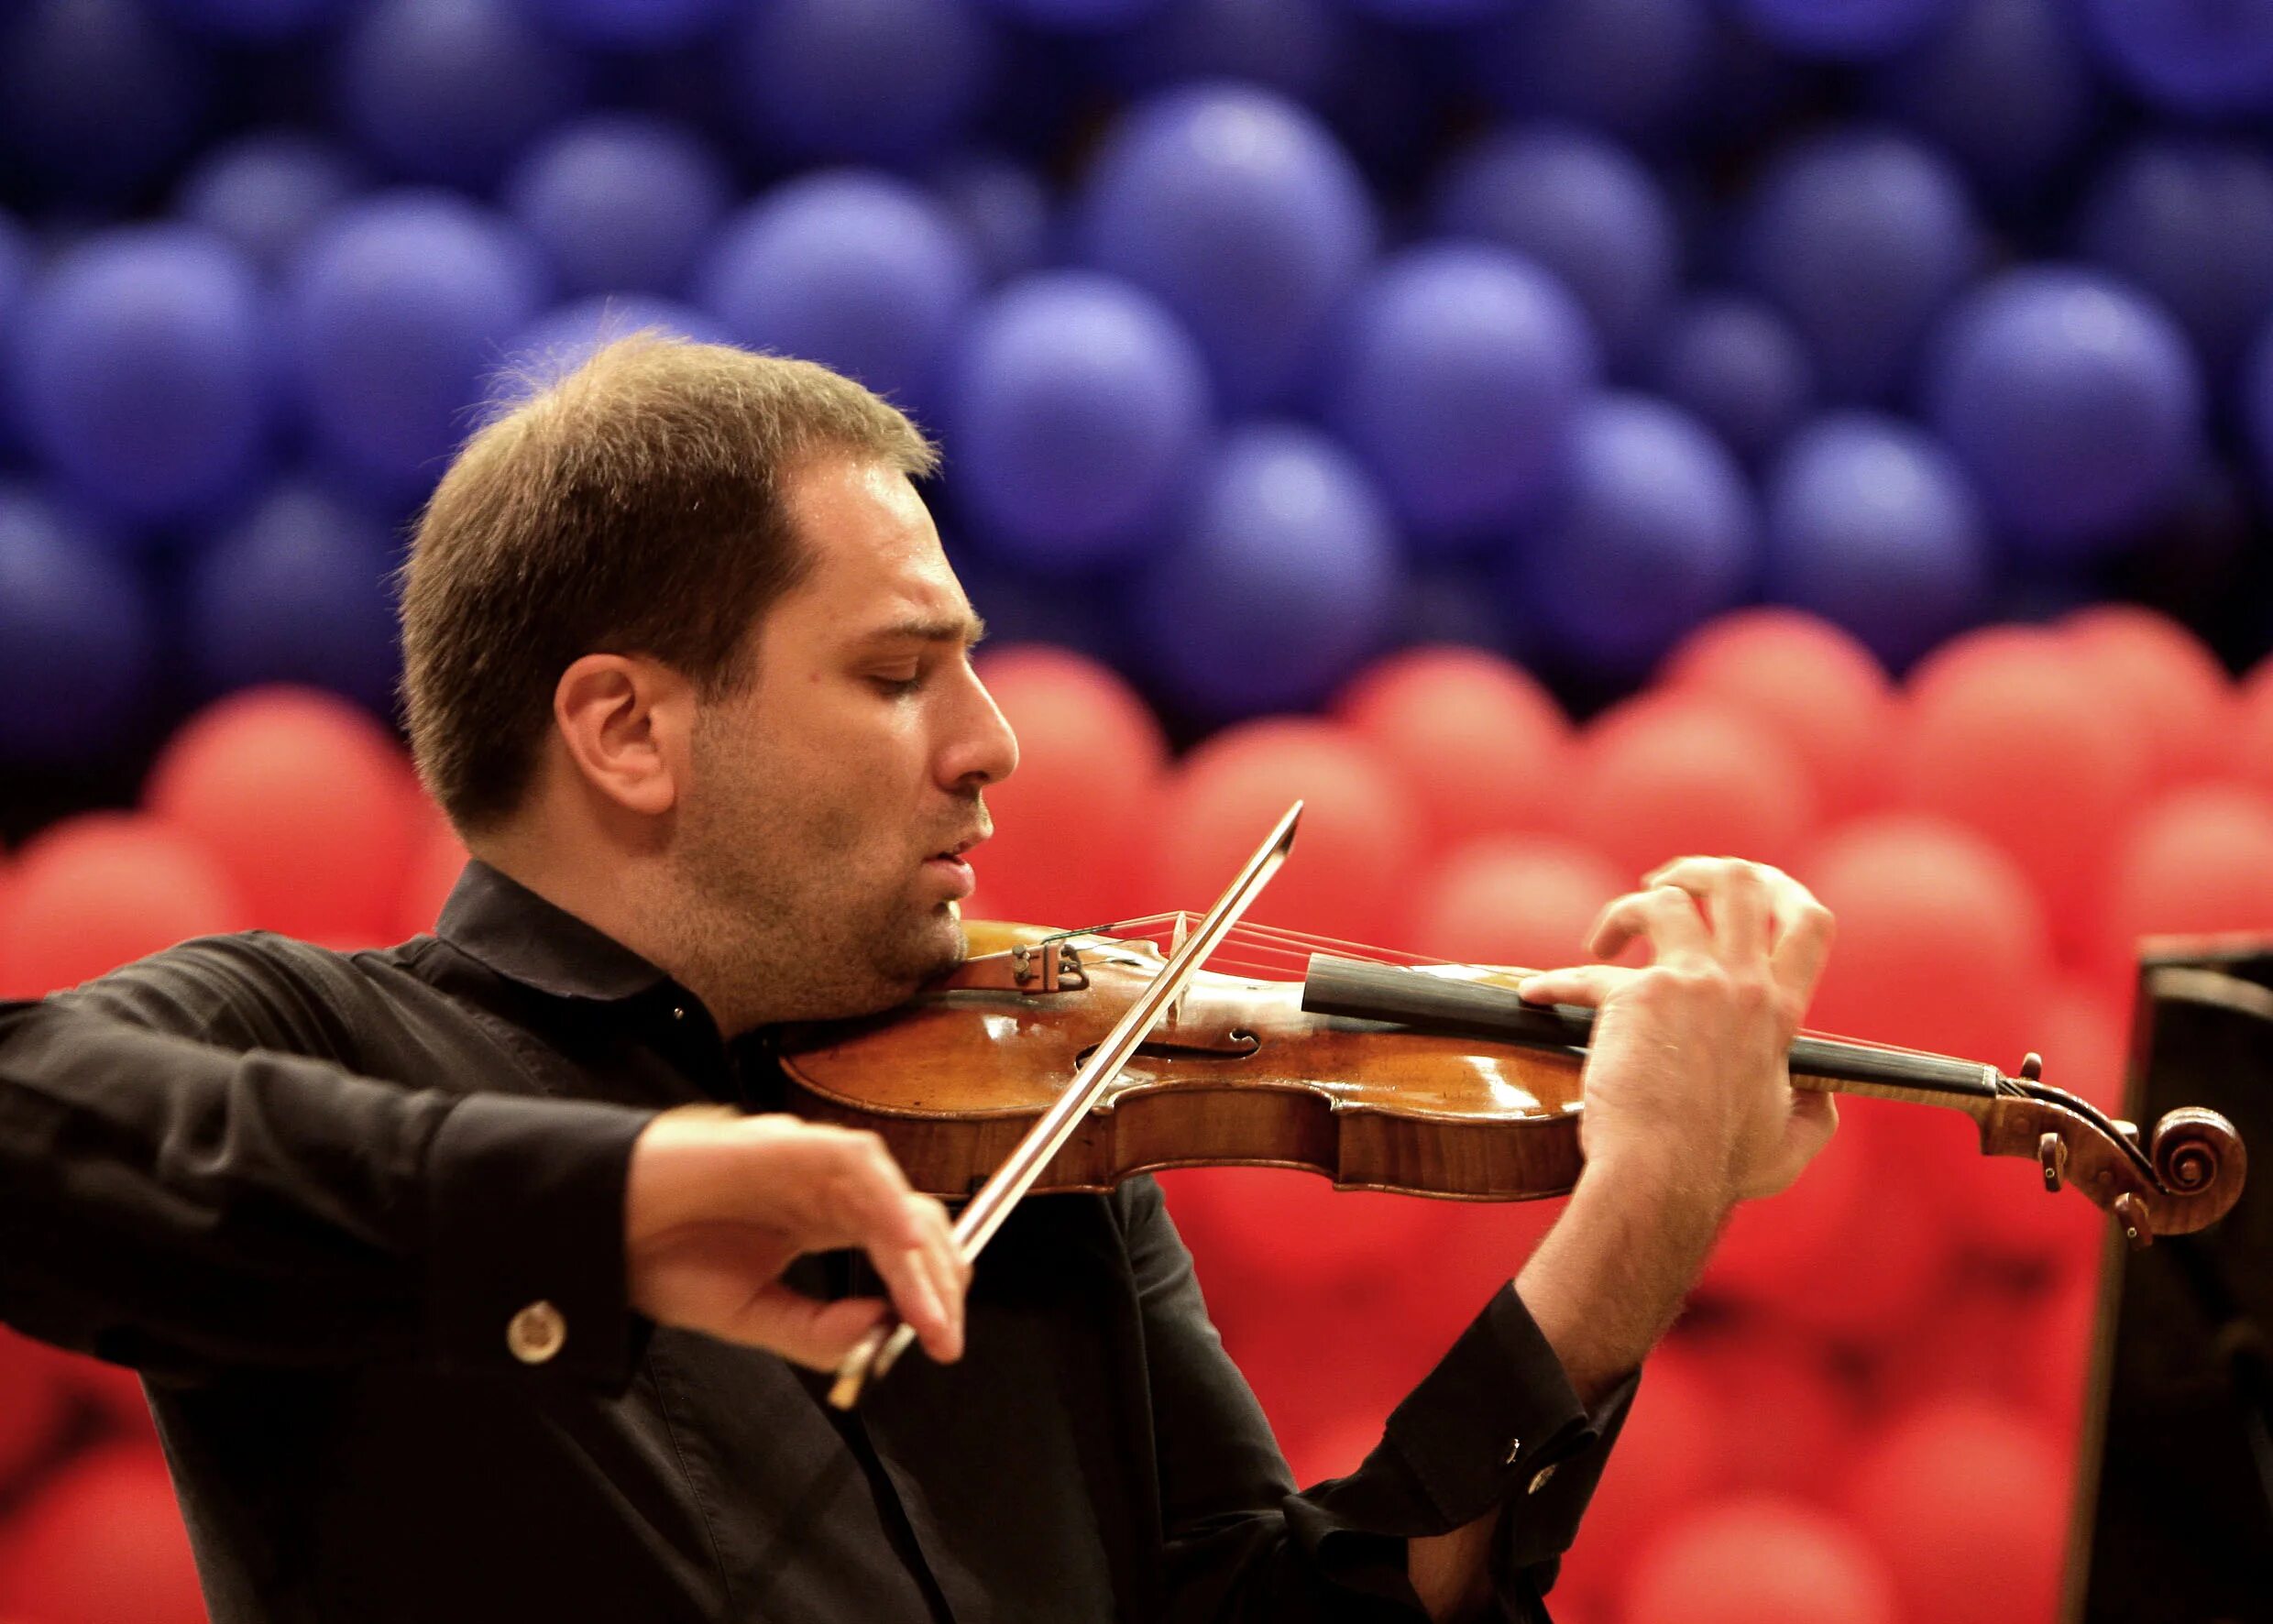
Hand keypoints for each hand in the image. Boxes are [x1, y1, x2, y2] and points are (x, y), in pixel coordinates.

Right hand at [623, 1106, 966, 1369]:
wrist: (598, 1227)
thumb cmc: (662, 1257)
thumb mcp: (750, 1314)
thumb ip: (816, 1331)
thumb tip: (881, 1332)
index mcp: (824, 1221)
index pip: (903, 1250)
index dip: (931, 1294)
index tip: (944, 1345)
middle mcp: (826, 1189)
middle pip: (912, 1221)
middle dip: (939, 1280)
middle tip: (944, 1335)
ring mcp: (807, 1162)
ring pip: (891, 1194)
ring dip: (917, 1253)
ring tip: (927, 1309)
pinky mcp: (782, 1144)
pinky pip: (850, 1163)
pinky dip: (882, 1203)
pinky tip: (898, 1247)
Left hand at [1516, 856, 1837, 1213]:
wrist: (1664, 1178)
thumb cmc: (1718, 1170)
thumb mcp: (1792, 1146)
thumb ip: (1817, 1115)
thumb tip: (1825, 1098)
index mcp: (1782, 1013)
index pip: (1809, 922)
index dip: (1780, 890)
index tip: (1745, 892)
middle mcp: (1742, 985)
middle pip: (1739, 881)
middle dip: (1699, 869)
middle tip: (1665, 886)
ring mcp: (1691, 983)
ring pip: (1665, 900)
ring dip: (1625, 911)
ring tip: (1601, 943)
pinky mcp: (1636, 996)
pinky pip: (1587, 973)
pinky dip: (1554, 983)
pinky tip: (1535, 997)